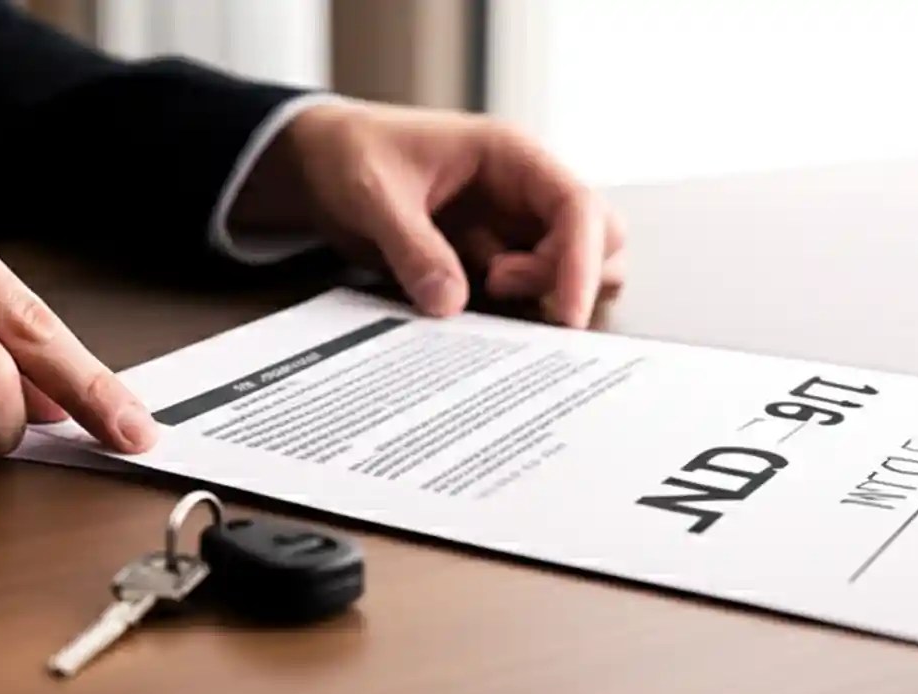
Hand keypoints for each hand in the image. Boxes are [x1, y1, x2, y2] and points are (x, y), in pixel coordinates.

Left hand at [232, 99, 623, 327]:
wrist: (320, 162)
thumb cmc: (351, 153)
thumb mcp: (373, 194)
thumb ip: (412, 246)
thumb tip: (449, 304)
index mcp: (511, 157)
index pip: (578, 207)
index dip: (582, 262)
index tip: (567, 316)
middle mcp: (524, 192)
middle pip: (597, 241)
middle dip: (564, 277)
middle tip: (496, 284)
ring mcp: (511, 227)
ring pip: (570, 269)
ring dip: (541, 294)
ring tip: (478, 287)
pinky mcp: (492, 259)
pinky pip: (526, 292)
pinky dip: (513, 311)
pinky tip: (466, 306)